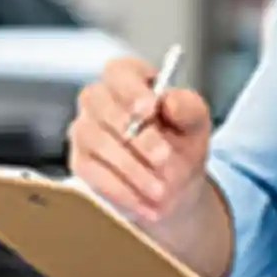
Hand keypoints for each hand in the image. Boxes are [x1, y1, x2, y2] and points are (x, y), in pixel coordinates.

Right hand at [67, 56, 211, 223]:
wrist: (173, 186)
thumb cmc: (180, 143)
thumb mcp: (196, 124)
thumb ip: (188, 107)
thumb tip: (170, 101)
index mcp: (129, 78)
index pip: (118, 72)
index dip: (131, 88)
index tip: (150, 109)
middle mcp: (99, 99)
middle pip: (101, 104)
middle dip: (136, 135)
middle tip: (164, 158)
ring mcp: (84, 130)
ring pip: (96, 141)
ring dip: (132, 168)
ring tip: (161, 190)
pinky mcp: (80, 162)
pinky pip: (93, 174)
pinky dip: (123, 191)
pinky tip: (147, 205)